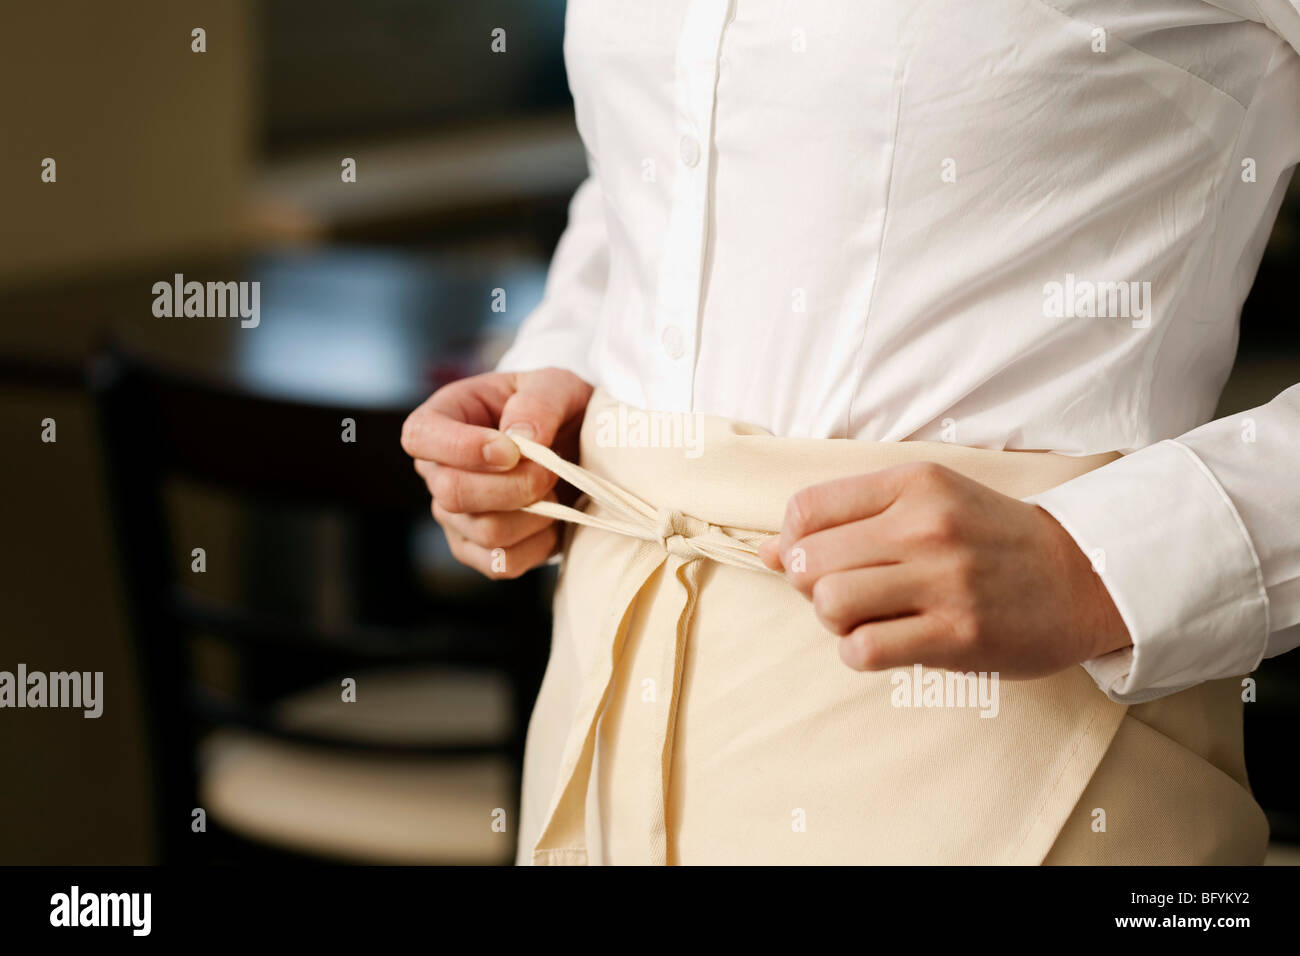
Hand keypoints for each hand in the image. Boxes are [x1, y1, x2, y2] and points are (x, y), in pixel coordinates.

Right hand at [401, 367, 592, 578]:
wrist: (574, 447)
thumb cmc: (553, 408)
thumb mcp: (554, 386)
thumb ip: (538, 402)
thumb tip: (521, 439)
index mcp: (442, 419)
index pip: (420, 437)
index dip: (461, 448)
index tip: (510, 450)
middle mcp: (437, 471)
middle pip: (453, 493)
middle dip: (514, 486)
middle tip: (551, 468)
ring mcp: (453, 516)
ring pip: (484, 531)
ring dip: (534, 513)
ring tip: (554, 489)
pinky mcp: (478, 551)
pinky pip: (502, 563)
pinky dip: (538, 544)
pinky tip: (552, 519)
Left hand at [757, 461, 1131, 677]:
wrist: (1084, 577)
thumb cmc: (990, 539)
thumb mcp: (925, 505)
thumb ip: (847, 521)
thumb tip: (765, 553)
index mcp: (913, 484)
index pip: (805, 509)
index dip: (792, 541)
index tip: (817, 558)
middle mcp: (926, 526)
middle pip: (807, 561)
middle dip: (809, 585)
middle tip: (843, 593)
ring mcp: (944, 581)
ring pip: (830, 603)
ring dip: (834, 621)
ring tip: (865, 618)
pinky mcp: (958, 634)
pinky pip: (864, 649)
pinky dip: (859, 652)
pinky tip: (883, 643)